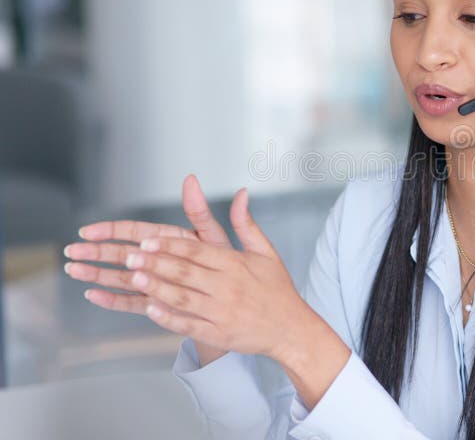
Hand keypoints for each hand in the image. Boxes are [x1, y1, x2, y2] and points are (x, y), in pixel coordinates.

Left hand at [66, 175, 312, 363]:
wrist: (292, 329)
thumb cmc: (277, 288)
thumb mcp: (266, 252)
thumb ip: (246, 224)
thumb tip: (241, 193)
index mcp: (236, 264)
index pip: (197, 251)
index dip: (170, 245)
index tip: (147, 240)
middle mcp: (228, 286)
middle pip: (185, 272)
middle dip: (156, 263)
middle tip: (129, 256)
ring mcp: (222, 312)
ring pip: (182, 298)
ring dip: (156, 288)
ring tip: (132, 278)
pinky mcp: (219, 334)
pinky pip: (189, 325)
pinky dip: (168, 318)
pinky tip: (149, 309)